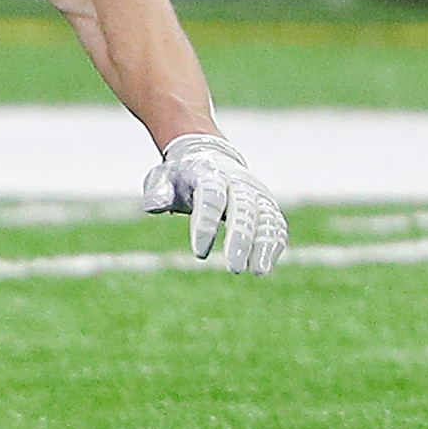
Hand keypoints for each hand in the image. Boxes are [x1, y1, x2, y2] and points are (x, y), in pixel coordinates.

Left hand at [141, 132, 287, 273]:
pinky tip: (265, 265)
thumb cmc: (181, 175)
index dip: (206, 225)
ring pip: (266, 218)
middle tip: (233, 269)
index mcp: (209, 174)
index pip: (211, 198)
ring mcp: (256, 194)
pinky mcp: (267, 206)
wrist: (208, 156)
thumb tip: (152, 207)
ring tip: (258, 272)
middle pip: (243, 211)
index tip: (199, 253)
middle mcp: (238, 183)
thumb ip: (158, 192)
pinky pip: (275, 225)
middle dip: (240, 241)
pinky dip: (273, 244)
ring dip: (264, 245)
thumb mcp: (162, 177)